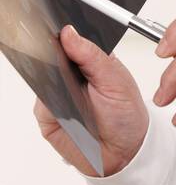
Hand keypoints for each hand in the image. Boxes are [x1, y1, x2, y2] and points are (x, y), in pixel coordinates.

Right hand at [34, 24, 148, 177]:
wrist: (125, 153)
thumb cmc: (126, 116)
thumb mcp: (116, 80)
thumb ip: (92, 56)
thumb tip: (69, 33)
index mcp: (88, 62)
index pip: (69, 41)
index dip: (65, 35)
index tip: (64, 31)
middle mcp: (69, 76)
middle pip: (50, 57)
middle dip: (55, 54)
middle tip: (65, 55)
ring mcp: (56, 95)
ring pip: (42, 78)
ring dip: (53, 78)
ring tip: (71, 84)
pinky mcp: (47, 115)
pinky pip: (41, 102)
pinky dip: (51, 101)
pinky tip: (65, 102)